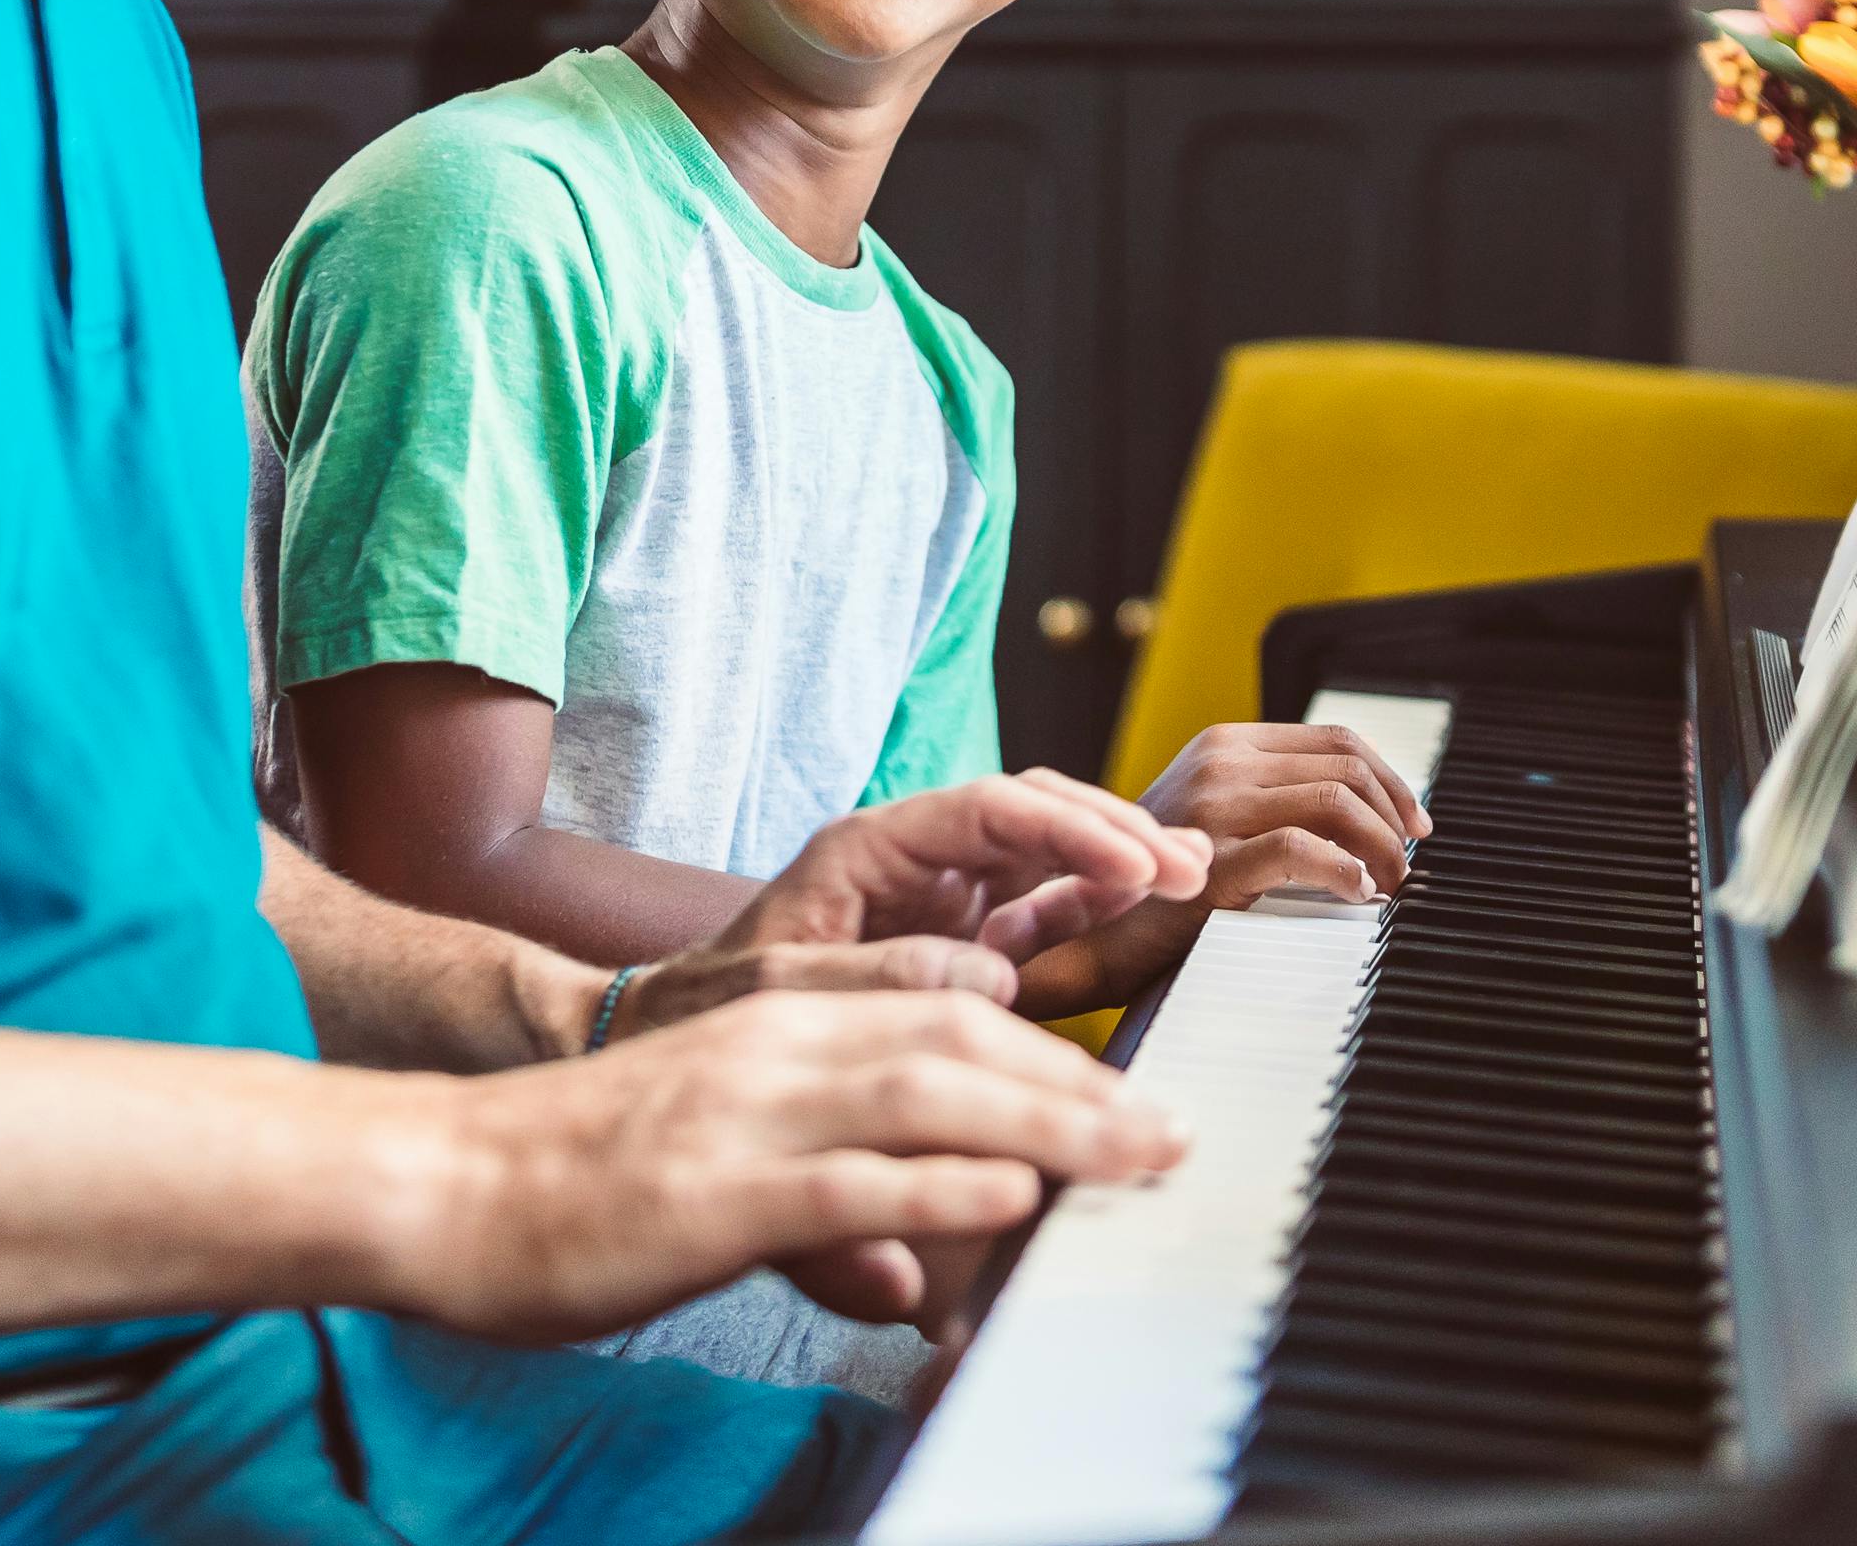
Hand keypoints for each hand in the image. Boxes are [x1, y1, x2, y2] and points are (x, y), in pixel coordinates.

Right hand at [393, 988, 1186, 1345]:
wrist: (437, 1185)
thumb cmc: (568, 1184)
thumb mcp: (713, 1164)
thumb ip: (820, 1194)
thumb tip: (908, 1268)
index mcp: (771, 1025)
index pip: (937, 1009)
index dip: (1043, 1043)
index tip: (1123, 1092)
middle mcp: (772, 1049)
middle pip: (959, 1037)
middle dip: (1077, 1081)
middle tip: (1169, 1130)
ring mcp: (745, 1114)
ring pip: (929, 1091)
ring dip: (1049, 1120)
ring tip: (1136, 1156)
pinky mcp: (715, 1189)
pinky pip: (850, 1177)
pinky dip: (942, 1184)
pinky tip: (1012, 1195)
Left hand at [615, 770, 1216, 1042]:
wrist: (667, 1047)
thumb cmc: (707, 1013)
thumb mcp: (775, 994)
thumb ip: (874, 985)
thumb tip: (990, 985)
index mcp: (868, 848)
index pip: (992, 809)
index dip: (1073, 830)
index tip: (1137, 864)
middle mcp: (914, 861)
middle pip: (1035, 816)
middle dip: (1113, 833)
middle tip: (1185, 871)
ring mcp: (940, 901)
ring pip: (1049, 857)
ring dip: (1117, 863)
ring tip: (1189, 882)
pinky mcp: (956, 949)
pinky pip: (1040, 913)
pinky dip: (1096, 909)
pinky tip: (1146, 914)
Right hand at [1004, 724, 1434, 1021]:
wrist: (1087, 931)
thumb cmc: (1156, 886)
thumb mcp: (1213, 817)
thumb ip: (1271, 798)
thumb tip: (1363, 809)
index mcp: (1223, 745)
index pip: (1336, 738)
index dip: (1389, 779)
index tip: (1413, 824)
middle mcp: (1218, 763)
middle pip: (1347, 765)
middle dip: (1394, 814)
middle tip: (1408, 862)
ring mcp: (1214, 809)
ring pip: (1337, 801)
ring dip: (1382, 846)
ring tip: (1389, 885)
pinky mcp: (1214, 861)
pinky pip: (1303, 849)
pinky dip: (1348, 870)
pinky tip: (1359, 895)